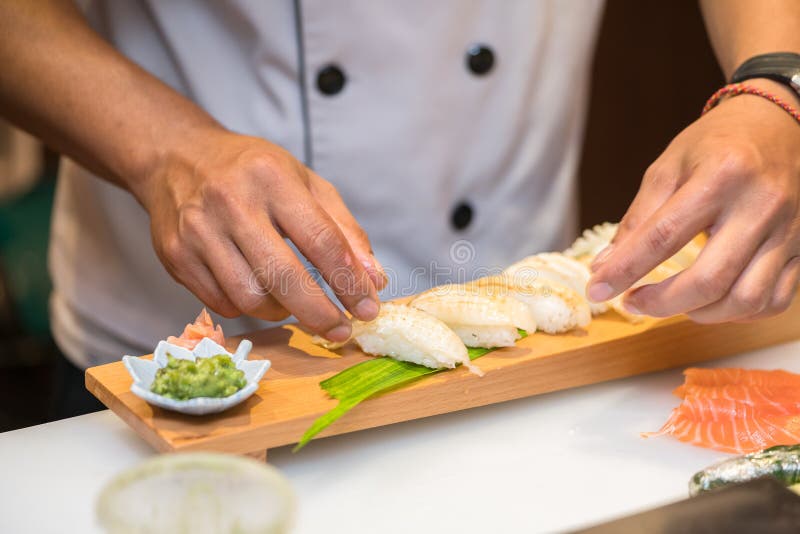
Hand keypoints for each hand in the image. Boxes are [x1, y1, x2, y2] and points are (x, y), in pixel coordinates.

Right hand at [136, 127, 385, 340]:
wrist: (177, 157)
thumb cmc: (252, 172)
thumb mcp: (306, 183)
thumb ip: (344, 230)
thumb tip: (374, 279)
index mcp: (272, 178)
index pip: (321, 240)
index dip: (350, 282)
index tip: (368, 308)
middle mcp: (231, 203)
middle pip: (284, 277)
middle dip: (320, 313)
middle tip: (341, 329)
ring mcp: (198, 231)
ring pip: (250, 298)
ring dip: (283, 311)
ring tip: (297, 303)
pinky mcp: (176, 256)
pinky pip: (223, 303)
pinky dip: (250, 307)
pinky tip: (260, 291)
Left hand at [588, 80, 799, 322]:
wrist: (778, 124)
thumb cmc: (717, 145)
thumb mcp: (668, 168)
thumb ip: (637, 220)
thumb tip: (605, 267)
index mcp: (722, 176)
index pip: (663, 237)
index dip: (625, 270)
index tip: (596, 289)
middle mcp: (762, 205)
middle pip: (710, 280)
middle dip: (662, 304)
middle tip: (633, 303)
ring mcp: (790, 230)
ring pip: (745, 299)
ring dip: (700, 313)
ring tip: (672, 303)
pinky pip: (774, 300)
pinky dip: (737, 313)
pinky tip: (711, 302)